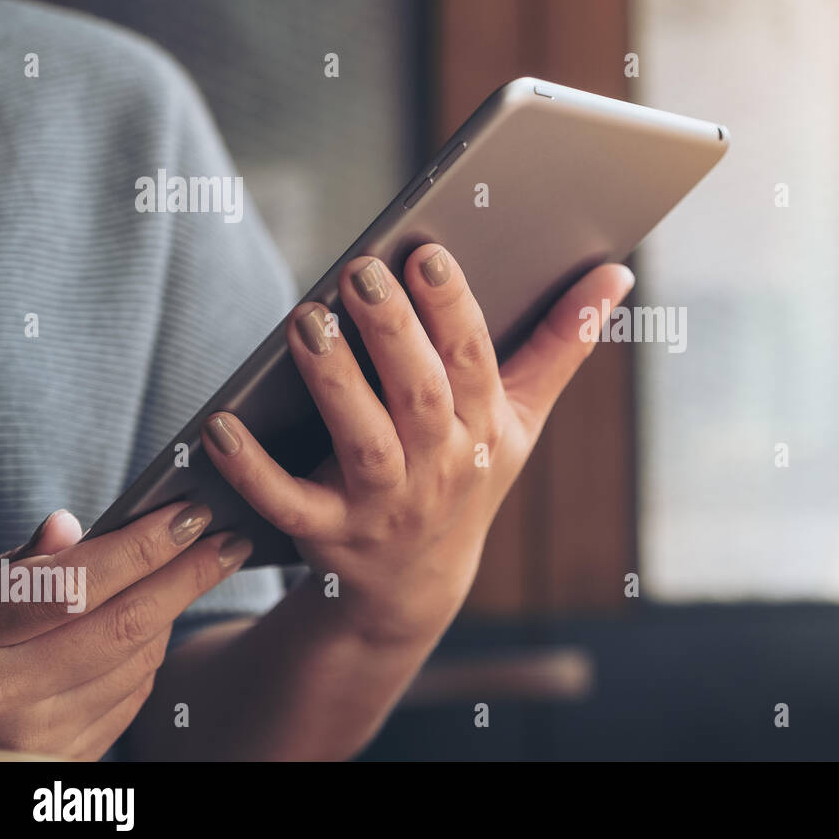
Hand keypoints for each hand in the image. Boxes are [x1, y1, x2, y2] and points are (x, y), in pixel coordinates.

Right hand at [0, 505, 251, 758]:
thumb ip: (21, 566)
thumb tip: (69, 525)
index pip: (74, 586)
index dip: (140, 547)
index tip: (190, 514)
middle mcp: (5, 695)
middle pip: (124, 626)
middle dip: (189, 576)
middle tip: (231, 541)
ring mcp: (37, 736)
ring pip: (137, 661)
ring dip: (174, 611)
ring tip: (195, 570)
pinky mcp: (67, 757)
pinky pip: (132, 696)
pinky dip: (151, 651)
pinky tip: (159, 621)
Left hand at [201, 244, 633, 644]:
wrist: (420, 584)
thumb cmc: (470, 474)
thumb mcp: (521, 417)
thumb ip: (562, 343)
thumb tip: (616, 276)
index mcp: (486, 428)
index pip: (474, 362)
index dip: (453, 310)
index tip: (427, 253)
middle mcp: (441, 466)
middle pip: (420, 396)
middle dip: (394, 333)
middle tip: (360, 270)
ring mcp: (385, 505)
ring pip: (363, 443)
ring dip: (336, 384)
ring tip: (307, 321)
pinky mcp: (329, 536)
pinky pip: (289, 503)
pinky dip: (254, 470)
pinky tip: (221, 426)